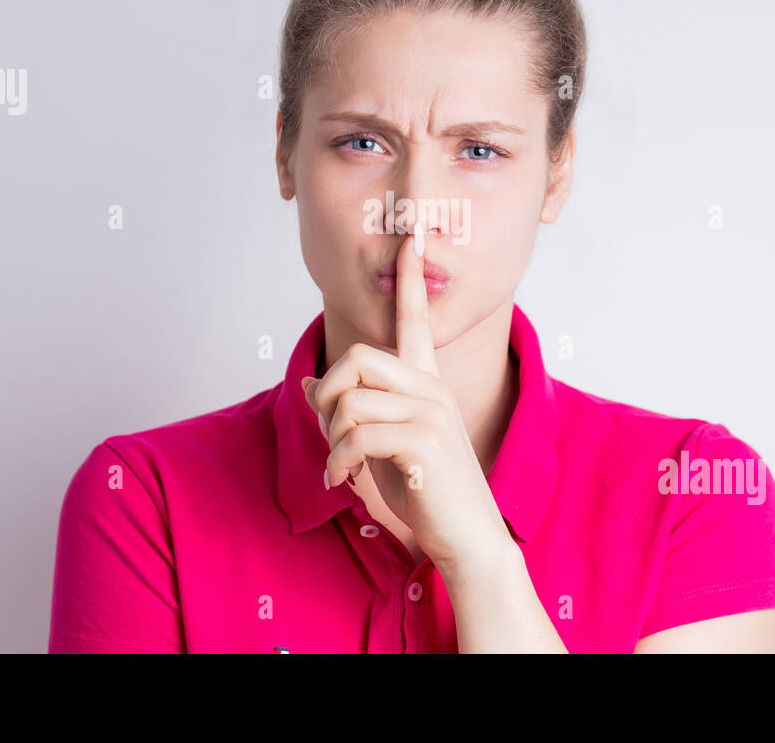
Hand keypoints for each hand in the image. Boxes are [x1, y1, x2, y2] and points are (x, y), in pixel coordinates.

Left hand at [303, 221, 511, 569]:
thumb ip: (350, 412)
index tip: (412, 235)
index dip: (410, 279)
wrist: (467, 539)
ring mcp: (431, 412)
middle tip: (329, 434)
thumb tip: (308, 382)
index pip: (415, 320)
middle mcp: (432, 388)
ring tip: (339, 468)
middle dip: (327, 394)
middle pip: (357, 356)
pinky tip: (342, 483)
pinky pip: (355, 435)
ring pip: (349, 399)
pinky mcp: (424, 440)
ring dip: (330, 441)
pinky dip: (337, 463)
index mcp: (426, 383)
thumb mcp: (380, 447)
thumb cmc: (426, 493)